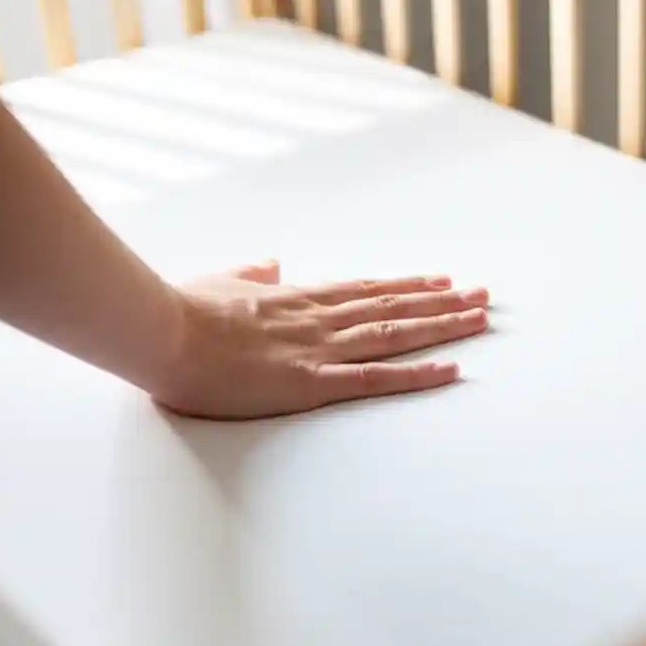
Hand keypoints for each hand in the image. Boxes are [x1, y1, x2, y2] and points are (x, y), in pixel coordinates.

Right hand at [150, 260, 488, 418]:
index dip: (408, 286)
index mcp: (298, 298)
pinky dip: (418, 373)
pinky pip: (377, 377)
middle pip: (394, 307)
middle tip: (483, 295)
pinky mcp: (313, 380)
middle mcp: (320, 317)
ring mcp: (321, 347)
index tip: (440, 280)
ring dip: (444, 326)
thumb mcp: (220, 281)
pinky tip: (451, 369)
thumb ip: (251, 274)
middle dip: (442, 302)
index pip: (367, 289)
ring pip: (397, 334)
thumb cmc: (181, 310)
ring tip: (481, 319)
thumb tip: (272, 264)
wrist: (162, 331)